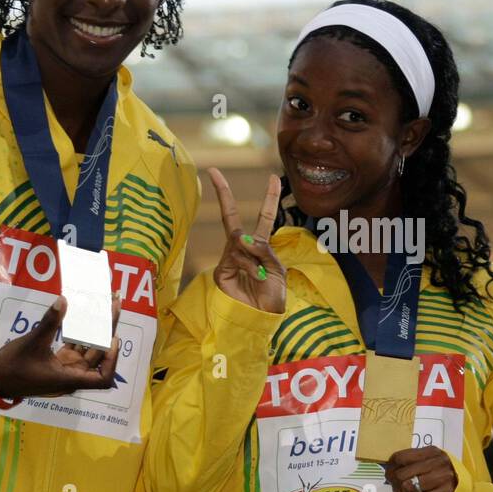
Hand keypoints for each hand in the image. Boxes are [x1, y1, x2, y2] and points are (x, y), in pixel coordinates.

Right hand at [0, 293, 121, 399]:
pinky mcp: (58, 363)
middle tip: (115, 306)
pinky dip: (81, 335)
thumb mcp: (32, 344)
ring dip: (96, 332)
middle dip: (108, 333)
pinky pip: (75, 349)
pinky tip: (84, 317)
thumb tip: (63, 300)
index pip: (103, 378)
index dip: (112, 360)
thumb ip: (49, 323)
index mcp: (69, 379)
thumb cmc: (13, 368)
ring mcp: (66, 369)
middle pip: (99, 356)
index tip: (112, 339)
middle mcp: (72, 375)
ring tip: (104, 307)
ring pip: (88, 351)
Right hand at [207, 167, 285, 313]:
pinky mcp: (220, 270)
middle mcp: (244, 250)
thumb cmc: (272, 298)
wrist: (261, 320)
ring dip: (254, 256)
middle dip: (223, 193)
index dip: (269, 198)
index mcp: (262, 248)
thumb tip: (243, 237)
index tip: (273, 178)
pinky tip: (255, 277)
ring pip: (238, 241)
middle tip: (214, 171)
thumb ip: (265, 251)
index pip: (265, 217)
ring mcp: (230, 259)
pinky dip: (248, 265)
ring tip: (261, 274)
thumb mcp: (278, 270)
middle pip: (231, 216)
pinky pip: (235, 257)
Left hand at [384, 447, 457, 491]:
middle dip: (395, 486)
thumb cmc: (442, 478)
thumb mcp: (431, 463)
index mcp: (432, 452)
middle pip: (401, 474)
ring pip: (408, 487)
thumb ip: (413, 463)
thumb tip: (388, 470)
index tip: (389, 475)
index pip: (400, 457)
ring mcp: (443, 478)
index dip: (390, 468)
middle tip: (398, 491)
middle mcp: (438, 463)